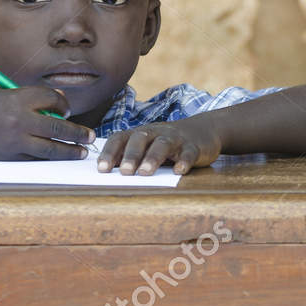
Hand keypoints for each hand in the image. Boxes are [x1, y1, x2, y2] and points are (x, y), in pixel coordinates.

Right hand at [0, 86, 93, 159]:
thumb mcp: (3, 95)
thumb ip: (28, 98)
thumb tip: (57, 105)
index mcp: (17, 97)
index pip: (52, 99)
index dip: (63, 104)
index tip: (67, 111)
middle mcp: (19, 118)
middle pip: (58, 125)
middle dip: (78, 132)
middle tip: (91, 136)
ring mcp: (15, 139)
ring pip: (51, 147)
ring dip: (70, 150)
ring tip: (82, 151)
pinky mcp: (9, 155)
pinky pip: (36, 158)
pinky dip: (49, 158)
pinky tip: (59, 158)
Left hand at [97, 116, 225, 174]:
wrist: (203, 130)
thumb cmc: (166, 144)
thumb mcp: (147, 146)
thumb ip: (129, 157)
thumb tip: (107, 175)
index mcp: (140, 134)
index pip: (120, 139)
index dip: (110, 152)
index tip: (102, 169)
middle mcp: (155, 133)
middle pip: (140, 139)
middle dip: (131, 155)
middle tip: (125, 172)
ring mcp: (175, 139)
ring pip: (162, 145)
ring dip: (153, 158)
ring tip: (145, 173)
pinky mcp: (194, 147)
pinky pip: (188, 153)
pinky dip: (184, 161)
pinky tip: (179, 171)